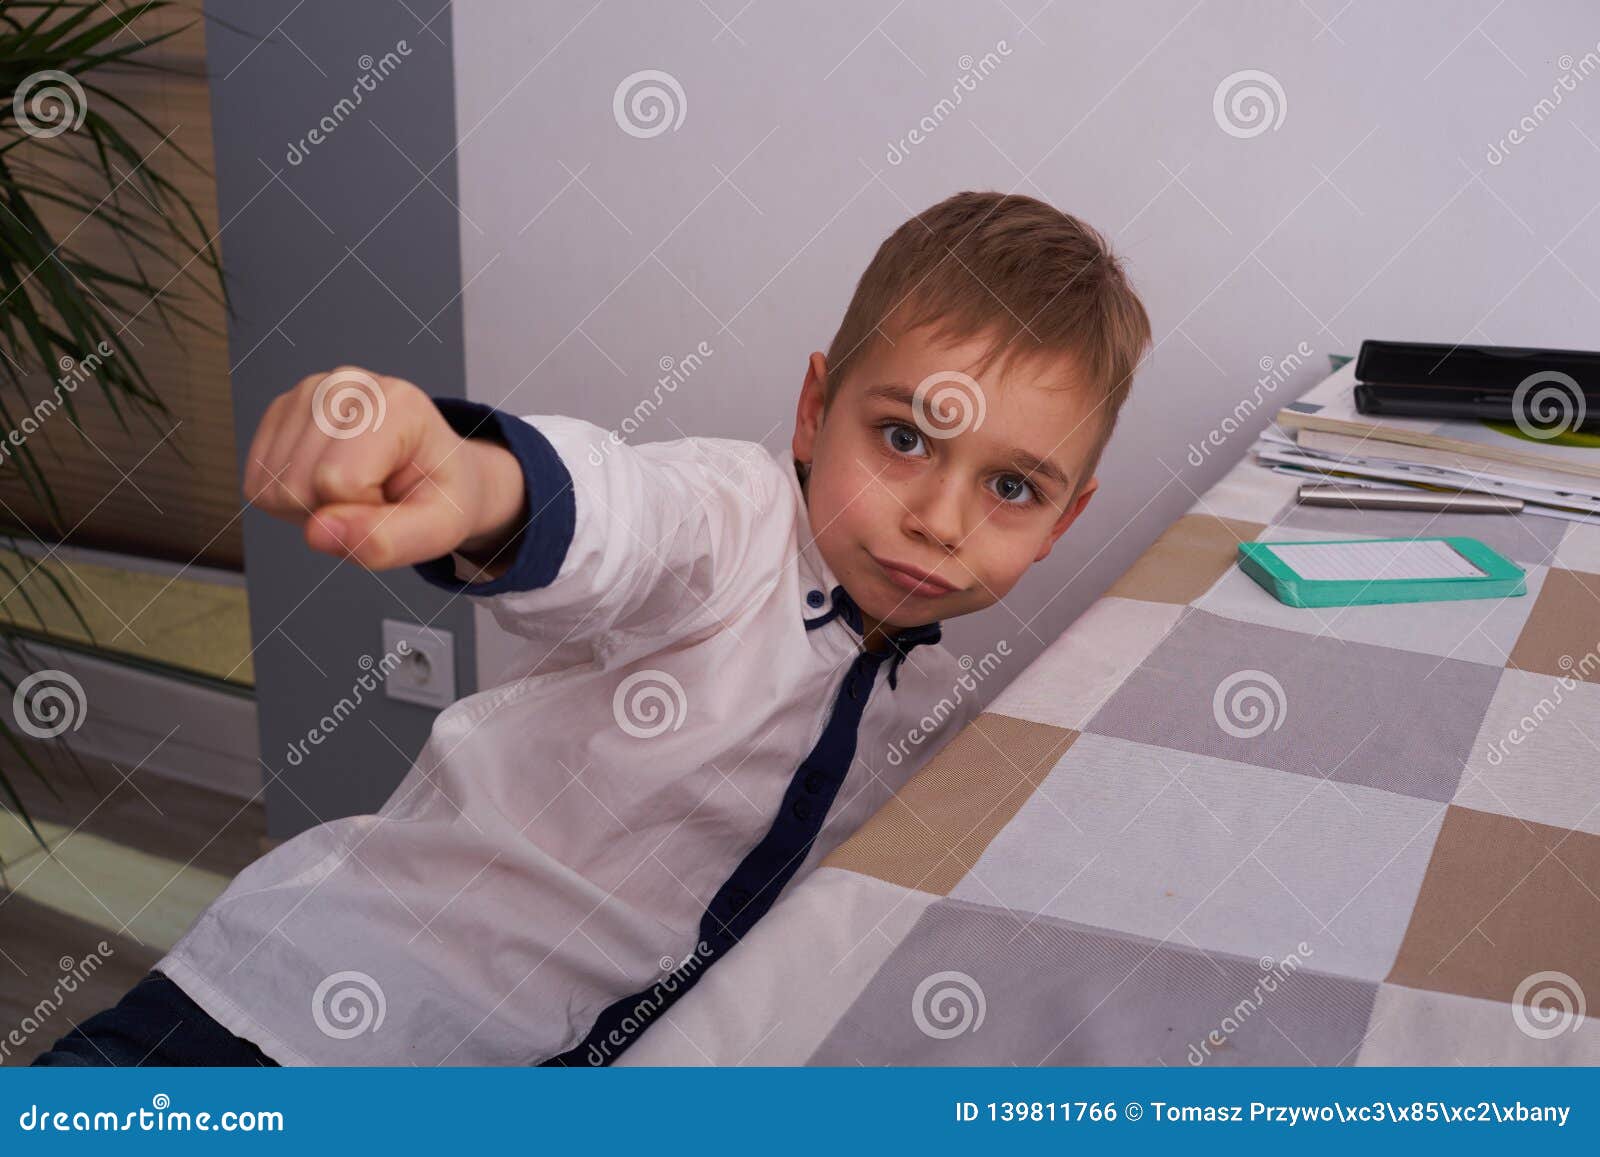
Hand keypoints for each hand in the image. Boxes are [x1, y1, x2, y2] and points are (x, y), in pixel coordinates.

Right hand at [242, 367, 527, 573]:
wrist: (434, 467)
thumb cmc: (439, 493)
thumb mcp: (439, 530)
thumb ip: (386, 540)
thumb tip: (317, 533)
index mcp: (395, 403)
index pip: (338, 482)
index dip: (364, 511)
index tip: (394, 497)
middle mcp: (345, 384)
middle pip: (296, 486)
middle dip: (334, 512)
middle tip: (375, 496)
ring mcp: (306, 392)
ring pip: (270, 487)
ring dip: (311, 508)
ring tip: (356, 488)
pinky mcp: (280, 411)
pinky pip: (257, 483)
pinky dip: (289, 499)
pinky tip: (327, 482)